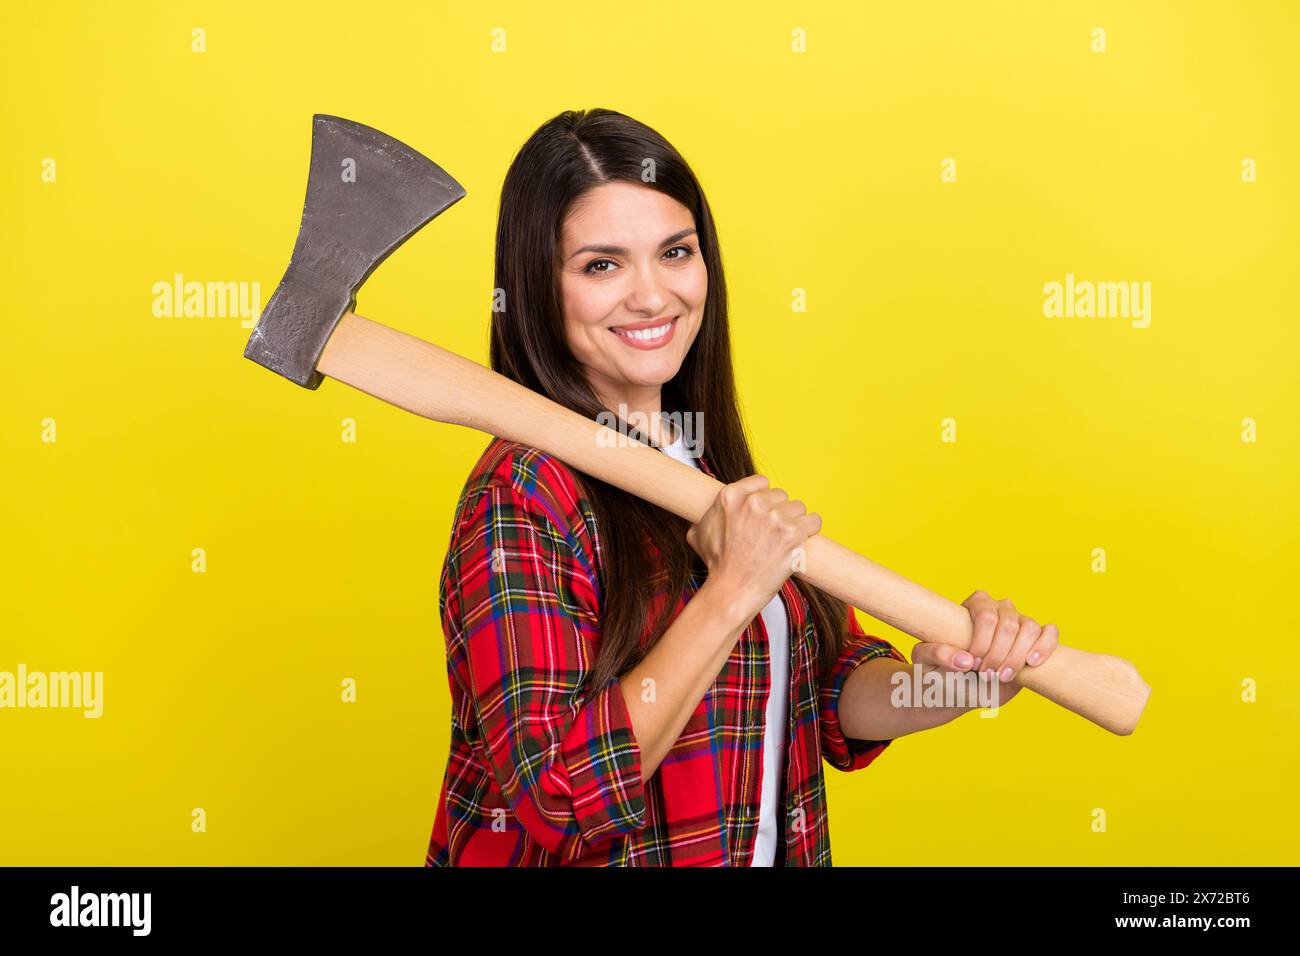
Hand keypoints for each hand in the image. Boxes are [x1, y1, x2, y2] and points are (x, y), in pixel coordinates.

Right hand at [686, 474, 820, 626]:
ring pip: (798, 507)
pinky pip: (813, 521)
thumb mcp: (698, 533)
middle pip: (781, 495)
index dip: (764, 498)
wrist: (732, 590)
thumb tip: (711, 512)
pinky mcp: (793, 533)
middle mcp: (754, 503)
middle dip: (779, 511)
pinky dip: (810, 530)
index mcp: (731, 496)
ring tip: (784, 539)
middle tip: (772, 532)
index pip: (762, 482)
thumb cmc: (717, 565)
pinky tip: (801, 539)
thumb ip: (707, 515)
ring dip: (795, 521)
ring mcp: (775, 518)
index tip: (764, 510)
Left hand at [910, 589, 1059, 705]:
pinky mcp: (1036, 639)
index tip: (972, 663)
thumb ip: (935, 653)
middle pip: (1008, 624)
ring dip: (1016, 656)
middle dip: (997, 653)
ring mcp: (1020, 622)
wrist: (958, 686)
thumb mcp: (925, 660)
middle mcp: (1000, 608)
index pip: (984, 615)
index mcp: (975, 604)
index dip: (981, 641)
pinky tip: (1032, 663)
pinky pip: (1050, 633)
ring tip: (1002, 675)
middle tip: (985, 674)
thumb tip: (964, 660)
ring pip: (1029, 628)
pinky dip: (1044, 647)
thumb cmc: (938, 667)